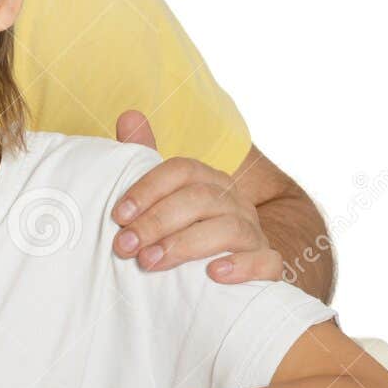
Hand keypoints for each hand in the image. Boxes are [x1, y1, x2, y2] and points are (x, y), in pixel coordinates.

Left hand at [112, 110, 281, 282]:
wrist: (229, 266)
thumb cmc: (185, 229)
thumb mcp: (162, 196)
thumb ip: (144, 158)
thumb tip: (130, 115)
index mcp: (208, 181)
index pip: (182, 170)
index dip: (148, 189)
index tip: (118, 216)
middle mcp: (235, 202)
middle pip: (199, 199)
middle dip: (156, 222)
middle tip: (125, 246)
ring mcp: (254, 232)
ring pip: (229, 228)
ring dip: (185, 245)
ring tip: (151, 262)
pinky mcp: (268, 264)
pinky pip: (266, 261)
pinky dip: (241, 266)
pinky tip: (213, 273)